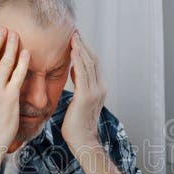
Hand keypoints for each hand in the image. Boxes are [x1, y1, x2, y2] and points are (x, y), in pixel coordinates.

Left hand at [63, 32, 105, 150]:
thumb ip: (79, 85)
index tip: (77, 38)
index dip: (86, 50)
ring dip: (80, 48)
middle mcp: (100, 88)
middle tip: (74, 31)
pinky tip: (73, 50)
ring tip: (73, 36)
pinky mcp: (86, 97)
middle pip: (93, 60)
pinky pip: (82, 74)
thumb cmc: (78, 125)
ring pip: (89, 64)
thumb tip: (74, 70)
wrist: (83, 142)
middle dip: (83, 45)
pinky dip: (78, 60)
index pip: (93, 64)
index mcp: (99, 89)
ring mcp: (95, 92)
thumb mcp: (79, 101)